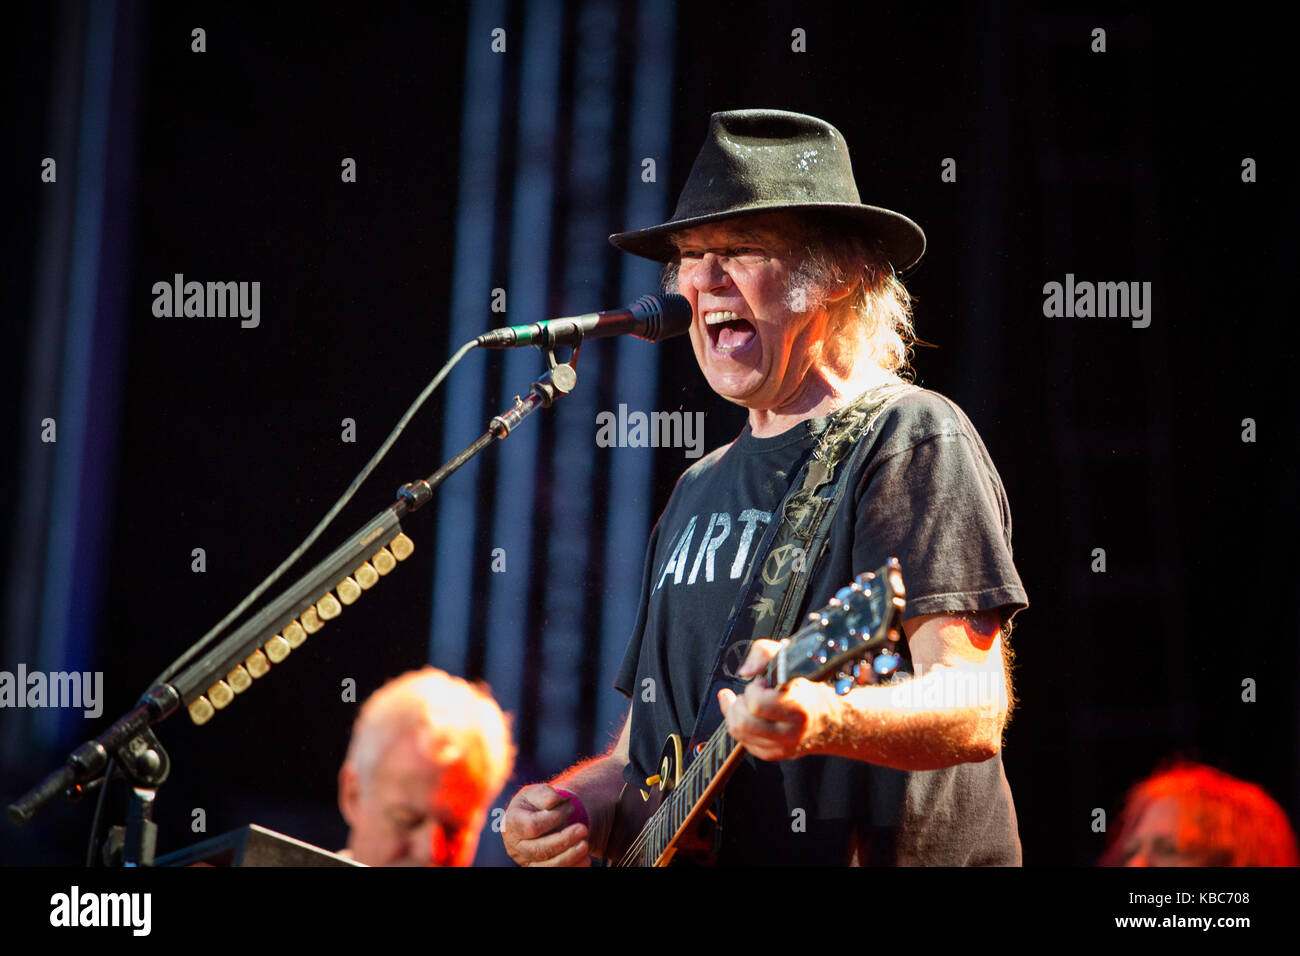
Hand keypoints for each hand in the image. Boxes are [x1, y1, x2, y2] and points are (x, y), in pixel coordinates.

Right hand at [502, 783, 590, 866]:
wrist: (536, 818)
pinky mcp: (536, 868)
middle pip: (539, 849)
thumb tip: (553, 801)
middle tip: (583, 829)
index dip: (554, 818)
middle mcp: (514, 845)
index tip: (571, 808)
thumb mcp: (537, 792)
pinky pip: (552, 872)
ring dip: (569, 856)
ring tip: (585, 845)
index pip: (532, 826)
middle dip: (564, 840)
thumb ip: (544, 794)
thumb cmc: (536, 803)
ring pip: (546, 866)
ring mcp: (525, 860)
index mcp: (511, 823)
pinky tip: (585, 859)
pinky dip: (571, 866)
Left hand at [717, 639, 836, 760]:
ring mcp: (781, 747)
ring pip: (738, 732)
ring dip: (737, 713)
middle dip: (740, 702)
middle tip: (754, 693)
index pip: (757, 704)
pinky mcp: (773, 755)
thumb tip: (745, 671)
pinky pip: (743, 742)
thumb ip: (764, 653)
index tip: (762, 683)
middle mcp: (790, 733)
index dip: (753, 689)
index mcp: (799, 708)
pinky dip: (740, 726)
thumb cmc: (811, 687)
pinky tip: (751, 715)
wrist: (834, 719)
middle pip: (742, 723)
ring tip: (751, 702)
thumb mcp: (793, 658)